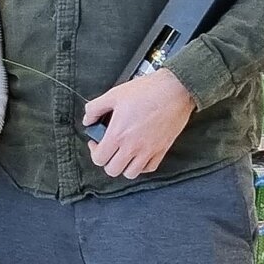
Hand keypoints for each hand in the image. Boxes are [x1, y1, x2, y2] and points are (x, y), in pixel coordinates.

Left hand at [83, 68, 197, 180]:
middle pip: (113, 170)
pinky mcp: (162, 149)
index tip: (96, 142)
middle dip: (107, 161)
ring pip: (131, 173)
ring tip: (123, 154)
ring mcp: (149, 150)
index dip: (94, 151)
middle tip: (109, 149)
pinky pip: (149, 168)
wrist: (175, 89)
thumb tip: (88, 119)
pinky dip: (142, 166)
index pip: (99, 159)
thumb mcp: (114, 94)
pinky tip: (139, 155)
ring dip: (124, 166)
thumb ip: (95, 108)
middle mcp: (133, 146)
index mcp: (118, 134)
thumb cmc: (147, 91)